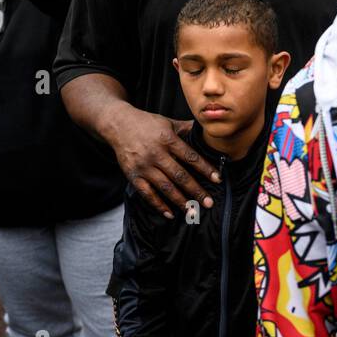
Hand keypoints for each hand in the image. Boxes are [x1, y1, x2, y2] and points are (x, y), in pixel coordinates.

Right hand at [104, 103, 220, 217]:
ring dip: (180, 201)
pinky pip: (147, 194)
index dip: (205, 169)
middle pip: (180, 175)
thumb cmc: (146, 123)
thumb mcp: (168, 122)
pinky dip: (159, 205)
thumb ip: (186, 129)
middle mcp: (156, 154)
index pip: (191, 157)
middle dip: (196, 191)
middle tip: (209, 203)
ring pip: (165, 187)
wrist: (118, 124)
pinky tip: (170, 214)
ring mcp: (144, 166)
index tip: (218, 179)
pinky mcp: (133, 175)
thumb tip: (207, 130)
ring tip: (192, 211)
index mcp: (167, 139)